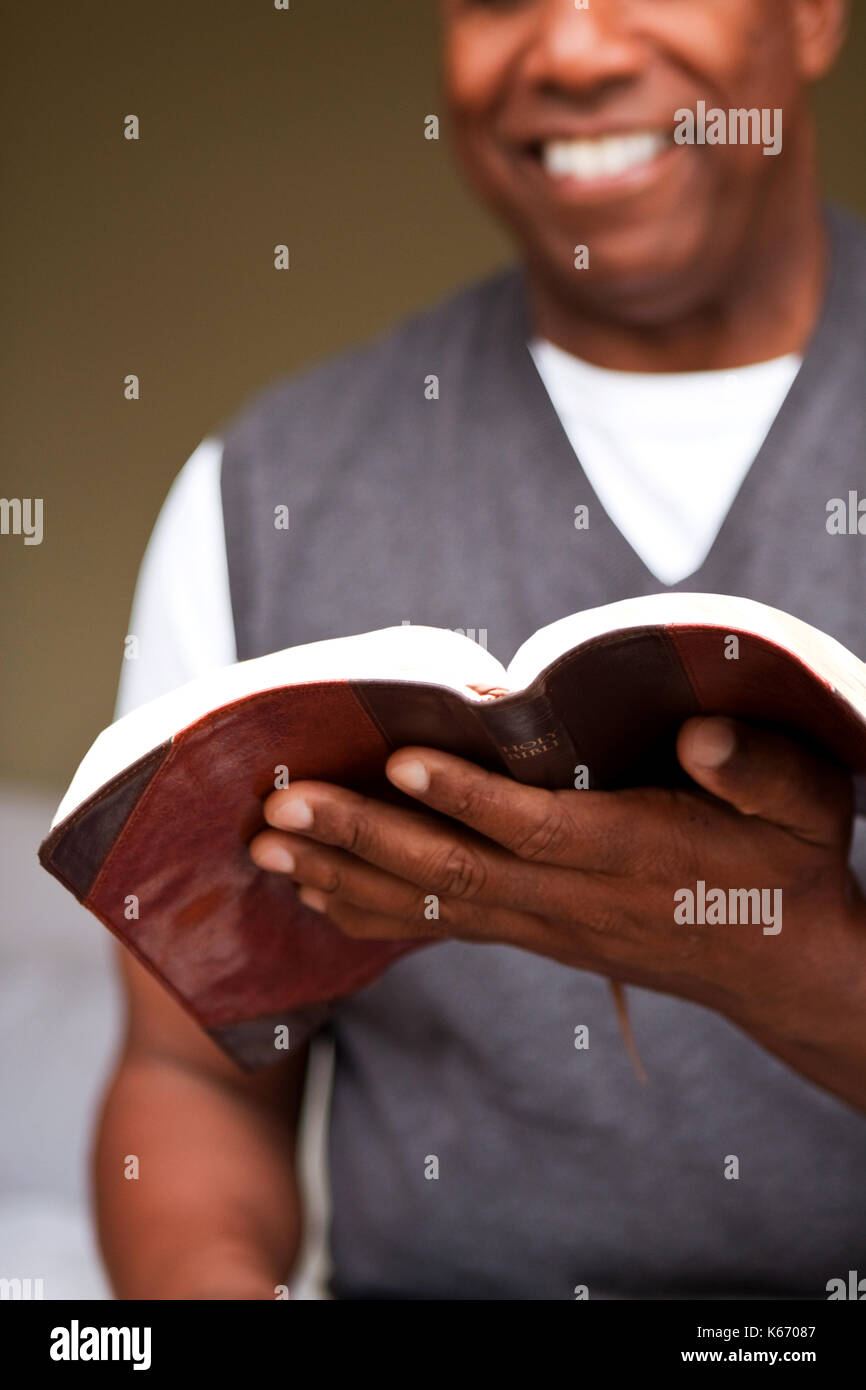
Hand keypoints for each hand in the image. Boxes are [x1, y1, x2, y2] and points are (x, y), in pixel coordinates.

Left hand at [249, 716, 865, 1104]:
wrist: (780, 969)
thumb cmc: (786, 867)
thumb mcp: (804, 809)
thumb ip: (759, 773)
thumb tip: (705, 736)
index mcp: (634, 854)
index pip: (536, 829)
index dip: (467, 798)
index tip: (399, 758)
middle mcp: (574, 899)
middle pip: (454, 872)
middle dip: (362, 837)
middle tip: (281, 807)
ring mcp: (544, 926)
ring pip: (431, 907)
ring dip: (343, 874)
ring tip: (263, 848)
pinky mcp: (530, 935)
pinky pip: (438, 929)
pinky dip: (369, 911)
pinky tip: (311, 894)